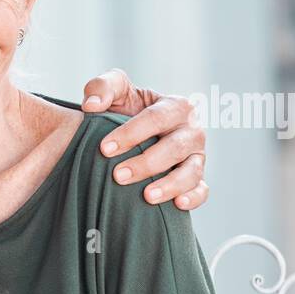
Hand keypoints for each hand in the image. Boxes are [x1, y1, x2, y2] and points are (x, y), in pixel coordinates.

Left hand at [81, 69, 207, 210]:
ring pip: (191, 172)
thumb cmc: (126, 110)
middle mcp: (191, 131)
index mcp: (176, 106)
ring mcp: (197, 156)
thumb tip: (92, 105)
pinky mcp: (197, 179)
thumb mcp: (115, 93)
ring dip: (170, 185)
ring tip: (146, 197)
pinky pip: (202, 190)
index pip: (156, 118)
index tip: (105, 148)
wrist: (136, 136)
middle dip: (146, 163)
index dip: (131, 133)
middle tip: (118, 175)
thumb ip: (102, 87)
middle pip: (175, 147)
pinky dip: (194, 198)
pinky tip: (177, 205)